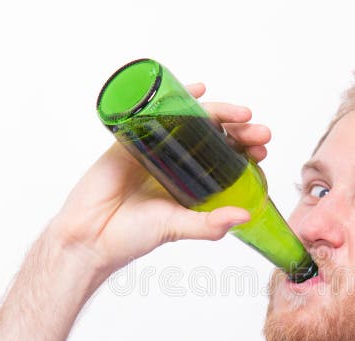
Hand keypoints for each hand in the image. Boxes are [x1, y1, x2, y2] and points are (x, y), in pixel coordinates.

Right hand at [48, 83, 271, 278]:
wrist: (90, 236)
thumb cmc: (132, 236)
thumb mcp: (177, 228)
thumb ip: (209, 225)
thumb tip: (245, 217)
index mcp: (191, 183)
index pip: (225, 160)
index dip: (246, 151)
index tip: (263, 149)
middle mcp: (176, 163)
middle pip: (214, 136)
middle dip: (240, 130)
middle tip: (259, 131)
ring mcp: (155, 148)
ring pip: (191, 121)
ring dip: (219, 112)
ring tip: (242, 113)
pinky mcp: (131, 139)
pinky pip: (154, 112)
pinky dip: (177, 99)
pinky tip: (196, 90)